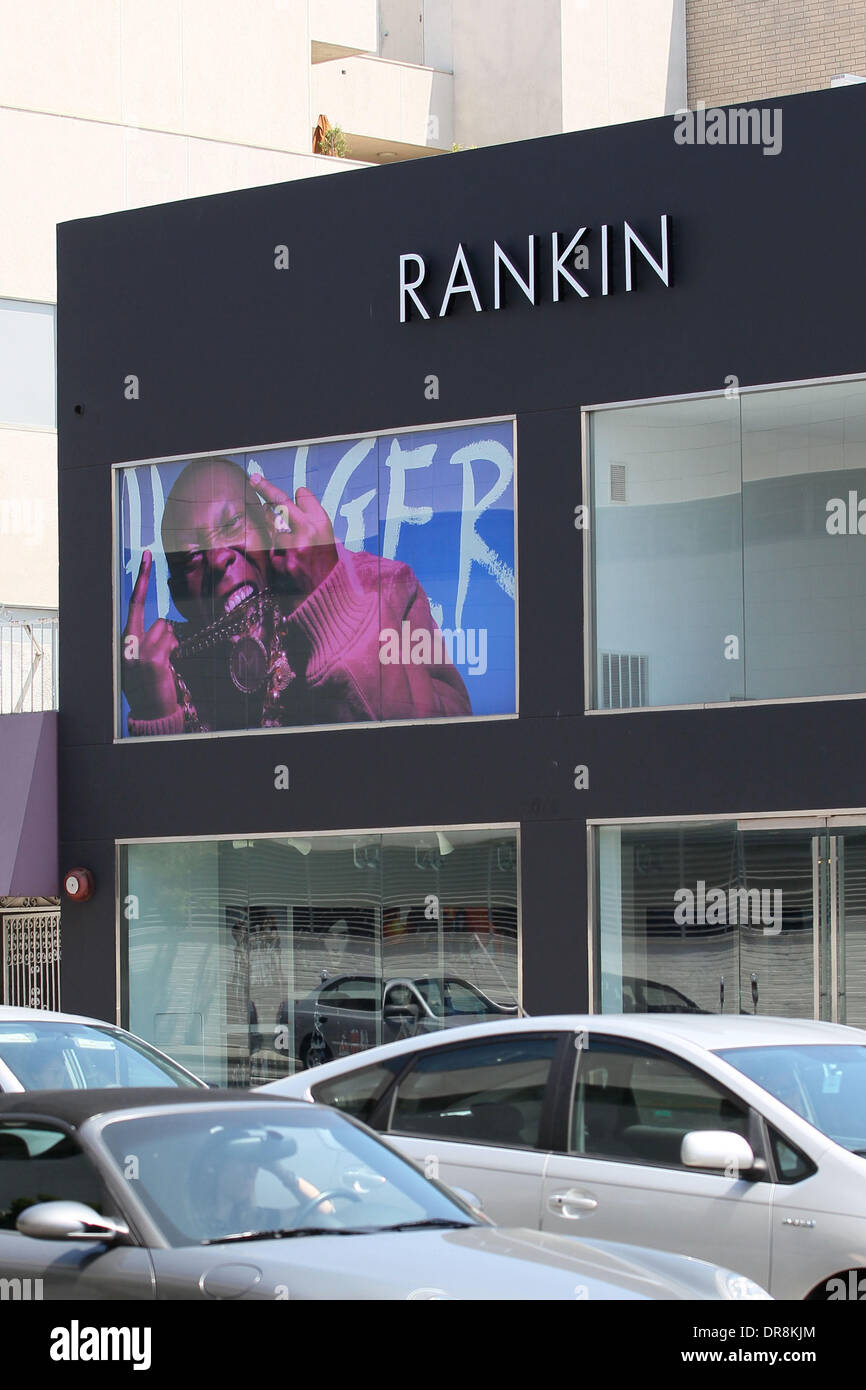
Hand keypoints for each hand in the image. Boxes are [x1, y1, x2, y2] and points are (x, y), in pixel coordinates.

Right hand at [121, 551, 180, 719]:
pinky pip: (173, 642)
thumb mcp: (139, 657)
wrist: (149, 710)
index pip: (134, 602)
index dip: (142, 578)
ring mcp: (141, 650)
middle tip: (161, 654)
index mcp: (125, 638)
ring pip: (169, 631)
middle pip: (160, 621)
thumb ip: (146, 638)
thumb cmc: (146, 682)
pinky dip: (175, 651)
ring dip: (171, 645)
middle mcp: (130, 641)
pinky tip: (166, 667)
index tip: (147, 556)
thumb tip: (165, 624)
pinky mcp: (154, 659)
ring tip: (163, 664)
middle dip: (166, 635)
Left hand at [249, 473, 337, 599]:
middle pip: (281, 501)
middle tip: (254, 478)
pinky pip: (271, 549)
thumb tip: (291, 495)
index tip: (279, 482)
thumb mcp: (327, 536)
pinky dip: (276, 554)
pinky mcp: (280, 563)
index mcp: (322, 523)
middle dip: (265, 487)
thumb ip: (310, 516)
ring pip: (273, 527)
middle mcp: (309, 531)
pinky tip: (289, 563)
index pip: (302, 495)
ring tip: (293, 546)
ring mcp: (293, 547)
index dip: (294, 495)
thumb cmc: (325, 563)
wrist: (325, 595)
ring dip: (276, 531)